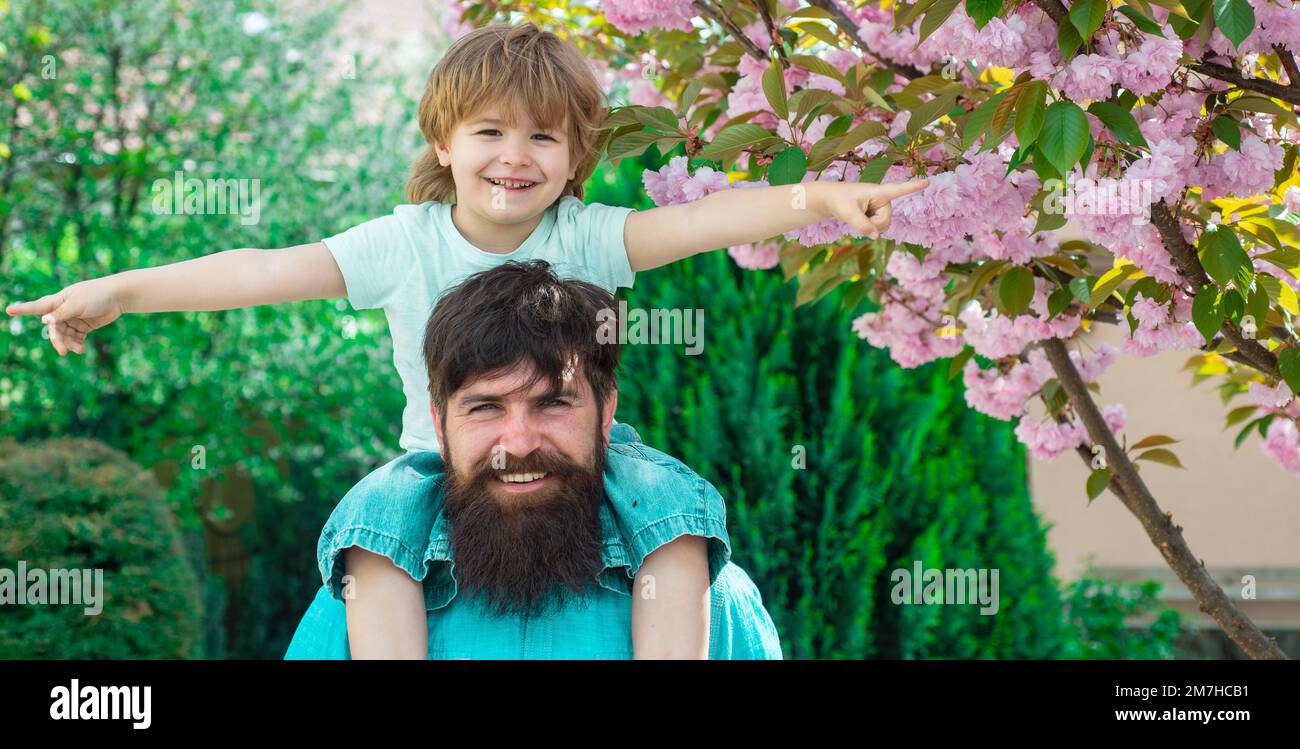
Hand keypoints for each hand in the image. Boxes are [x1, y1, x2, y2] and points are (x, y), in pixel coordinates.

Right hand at [5, 278, 125, 356]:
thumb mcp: (78, 304)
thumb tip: (44, 321)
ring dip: (69, 344)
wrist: (119, 296)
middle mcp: (63, 310)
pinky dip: (77, 344)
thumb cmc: (97, 295)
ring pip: (65, 335)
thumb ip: (62, 313)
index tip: (8, 310)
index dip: (23, 309)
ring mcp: (73, 318)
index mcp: (58, 300)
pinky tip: (81, 349)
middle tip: (62, 351)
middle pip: (54, 328)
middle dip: (57, 340)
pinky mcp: (84, 325)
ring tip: (79, 350)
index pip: (38, 306)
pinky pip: (76, 337)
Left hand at [818, 178, 929, 238]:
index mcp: (877, 191)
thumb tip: (876, 236)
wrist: (830, 201)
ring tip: (859, 215)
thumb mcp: (847, 213)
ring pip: (883, 226)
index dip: (912, 187)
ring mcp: (881, 207)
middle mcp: (883, 198)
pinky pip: (879, 228)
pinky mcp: (877, 214)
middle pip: (886, 220)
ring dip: (871, 227)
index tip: (927, 182)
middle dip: (874, 224)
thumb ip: (862, 224)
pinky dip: (870, 228)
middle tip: (859, 216)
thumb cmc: (838, 201)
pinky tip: (862, 219)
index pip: (897, 189)